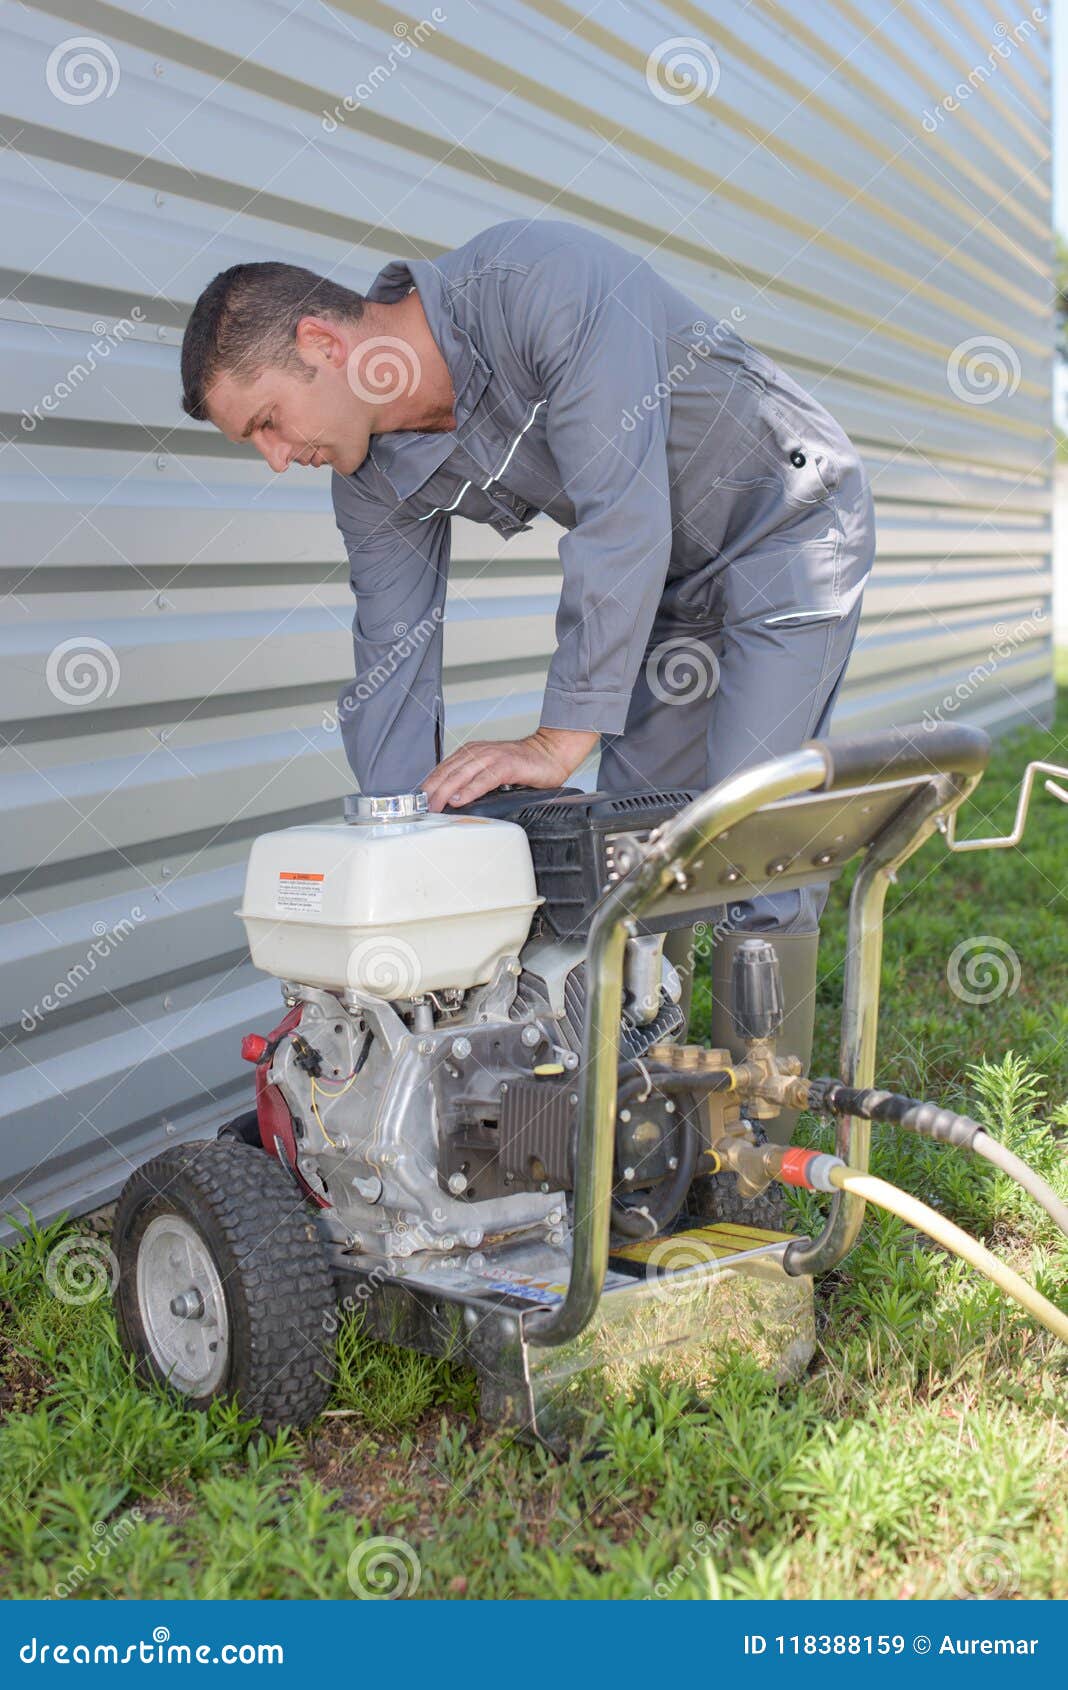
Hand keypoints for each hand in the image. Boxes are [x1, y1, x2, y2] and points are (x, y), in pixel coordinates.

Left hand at [422, 727, 597, 812]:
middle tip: (420, 809)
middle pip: (447, 772)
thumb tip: (451, 802)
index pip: (442, 769)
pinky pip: (483, 779)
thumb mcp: (490, 771)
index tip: (417, 803)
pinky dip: (469, 790)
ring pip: (461, 775)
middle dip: (431, 791)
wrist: (550, 753)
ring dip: (444, 792)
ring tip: (433, 807)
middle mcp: (478, 752)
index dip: (428, 786)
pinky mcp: (507, 765)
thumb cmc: (522, 766)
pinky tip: (459, 800)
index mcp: (471, 753)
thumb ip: (472, 781)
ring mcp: (492, 757)